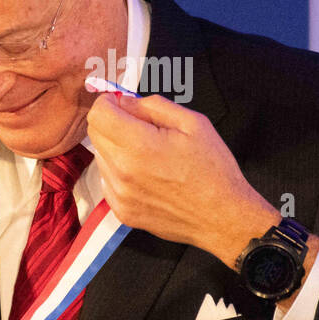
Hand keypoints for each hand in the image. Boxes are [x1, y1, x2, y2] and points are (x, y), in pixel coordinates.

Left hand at [86, 93, 279, 268]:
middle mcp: (123, 172)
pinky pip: (108, 181)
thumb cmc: (213, 171)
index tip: (122, 103)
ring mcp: (120, 195)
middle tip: (140, 126)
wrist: (222, 217)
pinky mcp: (122, 211)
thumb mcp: (193, 123)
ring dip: (117, 148)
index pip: (98, 115)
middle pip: (95, 133)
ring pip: (101, 156)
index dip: (109, 102)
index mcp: (139, 146)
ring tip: (149, 154)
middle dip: (112, 122)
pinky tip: (147, 174)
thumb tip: (126, 102)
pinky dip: (121, 172)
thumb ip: (153, 106)